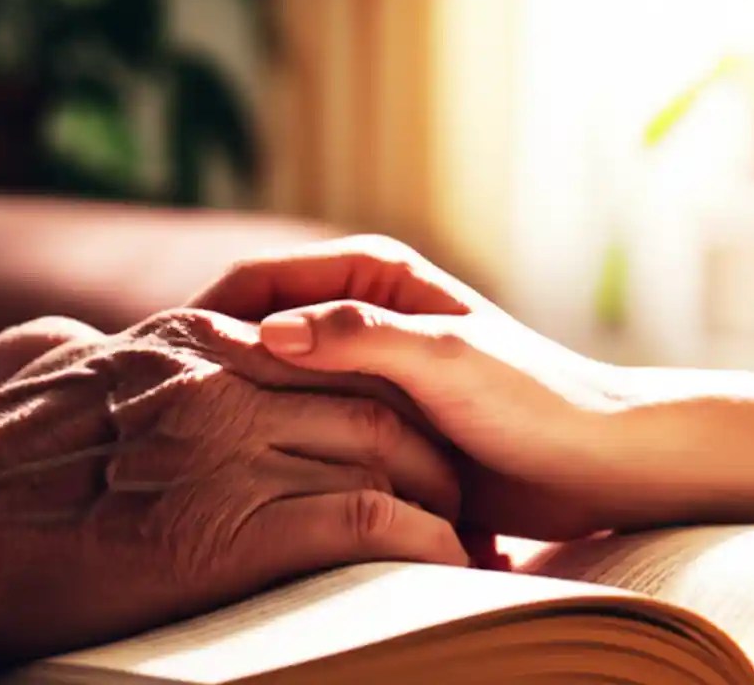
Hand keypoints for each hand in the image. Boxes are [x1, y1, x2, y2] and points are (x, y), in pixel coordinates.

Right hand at [0, 308, 464, 662]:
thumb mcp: (70, 381)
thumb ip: (142, 373)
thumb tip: (163, 383)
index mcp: (188, 342)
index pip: (327, 352)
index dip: (385, 396)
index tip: (415, 437)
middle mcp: (224, 379)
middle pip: (374, 397)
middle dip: (434, 447)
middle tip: (465, 492)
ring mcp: (233, 447)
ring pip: (389, 453)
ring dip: (444, 501)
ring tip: (470, 541)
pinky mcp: (238, 525)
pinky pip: (370, 521)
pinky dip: (424, 544)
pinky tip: (447, 569)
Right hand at [193, 236, 683, 540]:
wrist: (594, 459)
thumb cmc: (533, 399)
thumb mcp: (444, 358)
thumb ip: (359, 338)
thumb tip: (263, 336)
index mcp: (371, 274)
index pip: (260, 279)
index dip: (208, 313)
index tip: (159, 357)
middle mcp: (361, 315)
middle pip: (260, 331)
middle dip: (214, 366)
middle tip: (159, 413)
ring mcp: (365, 372)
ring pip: (279, 385)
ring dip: (242, 411)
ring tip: (187, 452)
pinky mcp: (376, 422)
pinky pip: (309, 426)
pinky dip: (279, 443)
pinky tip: (248, 478)